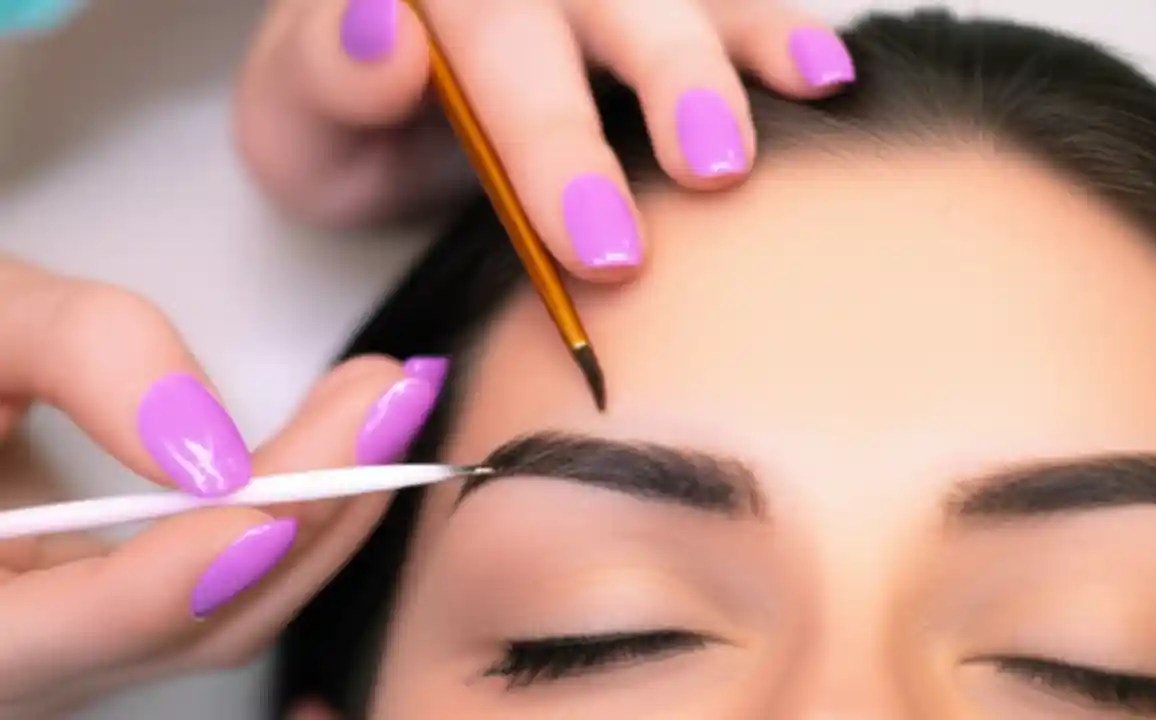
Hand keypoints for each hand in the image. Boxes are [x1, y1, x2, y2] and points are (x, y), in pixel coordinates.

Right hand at [0, 255, 446, 716]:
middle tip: (388, 399)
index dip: (172, 583)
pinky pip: (229, 591)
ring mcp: (77, 651)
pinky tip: (341, 440)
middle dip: (303, 515)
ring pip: (229, 620)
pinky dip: (293, 517)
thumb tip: (214, 447)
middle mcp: (14, 663)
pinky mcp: (125, 618)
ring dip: (323, 511)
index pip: (47, 638)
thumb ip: (87, 354)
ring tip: (384, 399)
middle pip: (186, 631)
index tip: (272, 508)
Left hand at [236, 0, 854, 279]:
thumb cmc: (355, 120)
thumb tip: (387, 36)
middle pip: (603, 4)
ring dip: (740, 46)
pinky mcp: (657, 0)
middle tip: (712, 172)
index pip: (491, 47)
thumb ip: (325, 78)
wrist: (397, 88)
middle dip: (666, 84)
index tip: (603, 246)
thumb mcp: (296, 120)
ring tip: (803, 95)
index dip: (553, 144)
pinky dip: (778, 29)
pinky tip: (825, 73)